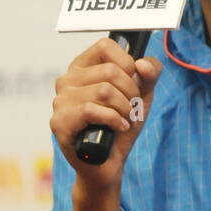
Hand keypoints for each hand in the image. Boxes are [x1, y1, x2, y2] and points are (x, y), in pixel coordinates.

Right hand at [50, 37, 162, 194]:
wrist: (109, 165)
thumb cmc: (121, 127)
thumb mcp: (141, 96)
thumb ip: (150, 74)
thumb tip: (141, 64)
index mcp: (82, 68)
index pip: (106, 45)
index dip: (128, 64)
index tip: (133, 84)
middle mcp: (67, 80)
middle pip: (110, 71)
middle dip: (131, 93)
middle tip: (130, 110)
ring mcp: (60, 101)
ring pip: (104, 90)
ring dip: (125, 109)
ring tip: (124, 120)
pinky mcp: (60, 122)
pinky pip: (92, 110)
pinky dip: (114, 120)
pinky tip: (117, 129)